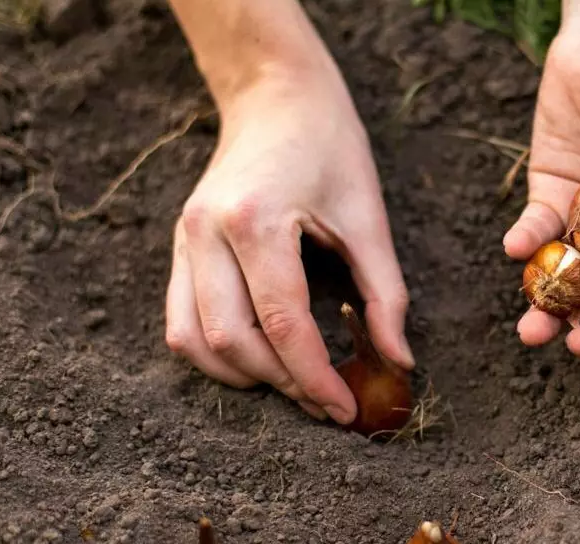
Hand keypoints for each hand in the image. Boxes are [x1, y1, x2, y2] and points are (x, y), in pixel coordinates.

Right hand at [164, 72, 413, 424]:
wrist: (275, 95)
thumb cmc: (330, 147)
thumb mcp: (369, 217)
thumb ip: (386, 294)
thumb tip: (400, 363)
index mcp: (255, 220)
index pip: (282, 324)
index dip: (316, 377)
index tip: (346, 410)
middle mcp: (205, 232)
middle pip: (232, 341)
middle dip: (283, 384)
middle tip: (327, 403)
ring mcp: (183, 240)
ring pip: (194, 341)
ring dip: (244, 377)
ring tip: (295, 385)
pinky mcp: (179, 247)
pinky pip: (181, 323)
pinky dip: (217, 354)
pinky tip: (261, 361)